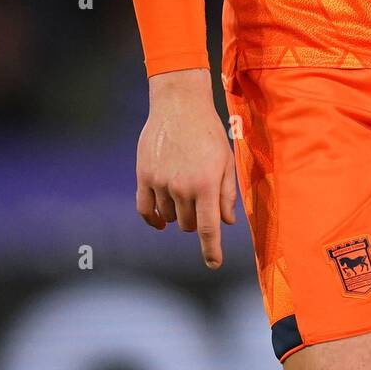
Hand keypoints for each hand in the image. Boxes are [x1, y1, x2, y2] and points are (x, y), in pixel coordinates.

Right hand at [136, 68, 237, 268]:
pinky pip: (144, 209)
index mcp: (207, 184)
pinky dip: (152, 219)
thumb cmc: (208, 132)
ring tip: (183, 190)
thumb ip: (227, 193)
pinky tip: (158, 221)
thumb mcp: (226, 160)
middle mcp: (182, 187)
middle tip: (200, 200)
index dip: (211, 250)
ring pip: (167, 217)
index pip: (208, 228)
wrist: (179, 105)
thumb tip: (227, 223)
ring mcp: (160, 183)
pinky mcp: (143, 177)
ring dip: (176, 213)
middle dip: (195, 220)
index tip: (214, 264)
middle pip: (187, 224)